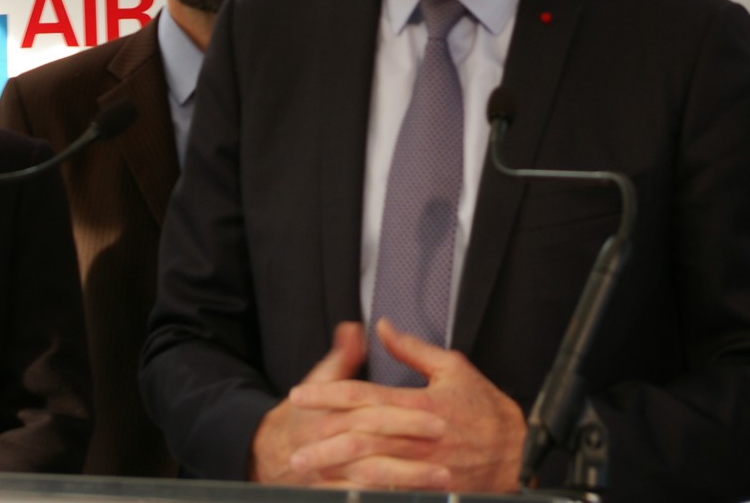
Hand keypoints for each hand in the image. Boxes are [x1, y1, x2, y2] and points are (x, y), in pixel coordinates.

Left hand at [287, 317, 525, 491]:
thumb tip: (383, 328)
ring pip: (370, 465)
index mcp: (419, 403)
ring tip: (308, 467)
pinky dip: (364, 489)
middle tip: (293, 442)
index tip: (301, 396)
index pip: (364, 396)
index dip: (328, 394)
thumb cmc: (486, 408)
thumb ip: (412, 349)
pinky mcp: (429, 485)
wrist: (520, 451)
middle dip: (323, 437)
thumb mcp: (452, 367)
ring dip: (336, 465)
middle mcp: (418, 434)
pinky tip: (342, 488)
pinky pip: (392, 488)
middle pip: (361, 433)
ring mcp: (423, 464)